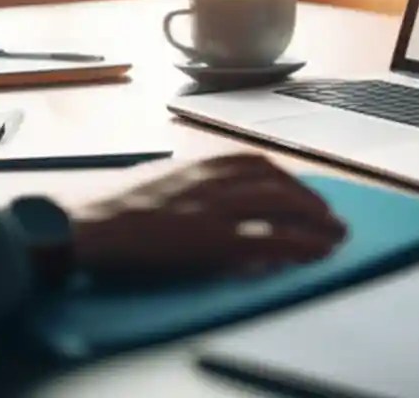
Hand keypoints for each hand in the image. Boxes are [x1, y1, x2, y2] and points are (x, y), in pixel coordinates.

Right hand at [71, 154, 346, 282]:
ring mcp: (212, 208)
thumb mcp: (160, 183)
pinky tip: (312, 255)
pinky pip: (266, 239)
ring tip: (333, 238)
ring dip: (313, 222)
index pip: (256, 163)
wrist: (85, 226)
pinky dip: (295, 246)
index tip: (304, 193)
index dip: (287, 179)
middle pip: (275, 183)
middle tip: (331, 219)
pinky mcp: (210, 240)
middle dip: (309, 201)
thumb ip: (194, 186)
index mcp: (198, 165)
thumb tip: (220, 201)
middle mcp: (211, 180)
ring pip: (279, 207)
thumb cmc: (114, 209)